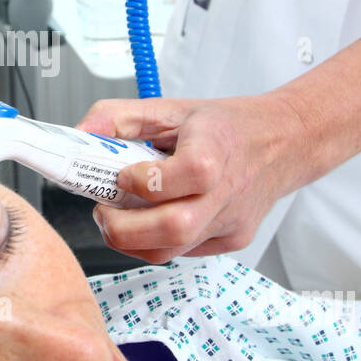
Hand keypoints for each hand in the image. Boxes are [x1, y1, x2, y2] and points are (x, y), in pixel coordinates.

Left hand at [75, 92, 313, 262]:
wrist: (282, 143)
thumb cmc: (224, 127)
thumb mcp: (171, 108)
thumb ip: (119, 117)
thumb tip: (78, 135)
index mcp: (218, 146)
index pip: (192, 173)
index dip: (148, 180)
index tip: (122, 175)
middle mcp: (229, 190)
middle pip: (176, 227)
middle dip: (123, 227)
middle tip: (102, 211)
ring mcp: (232, 222)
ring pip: (172, 251)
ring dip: (130, 241)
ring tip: (115, 219)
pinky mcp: (231, 241)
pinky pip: (182, 253)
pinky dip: (153, 242)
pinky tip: (148, 221)